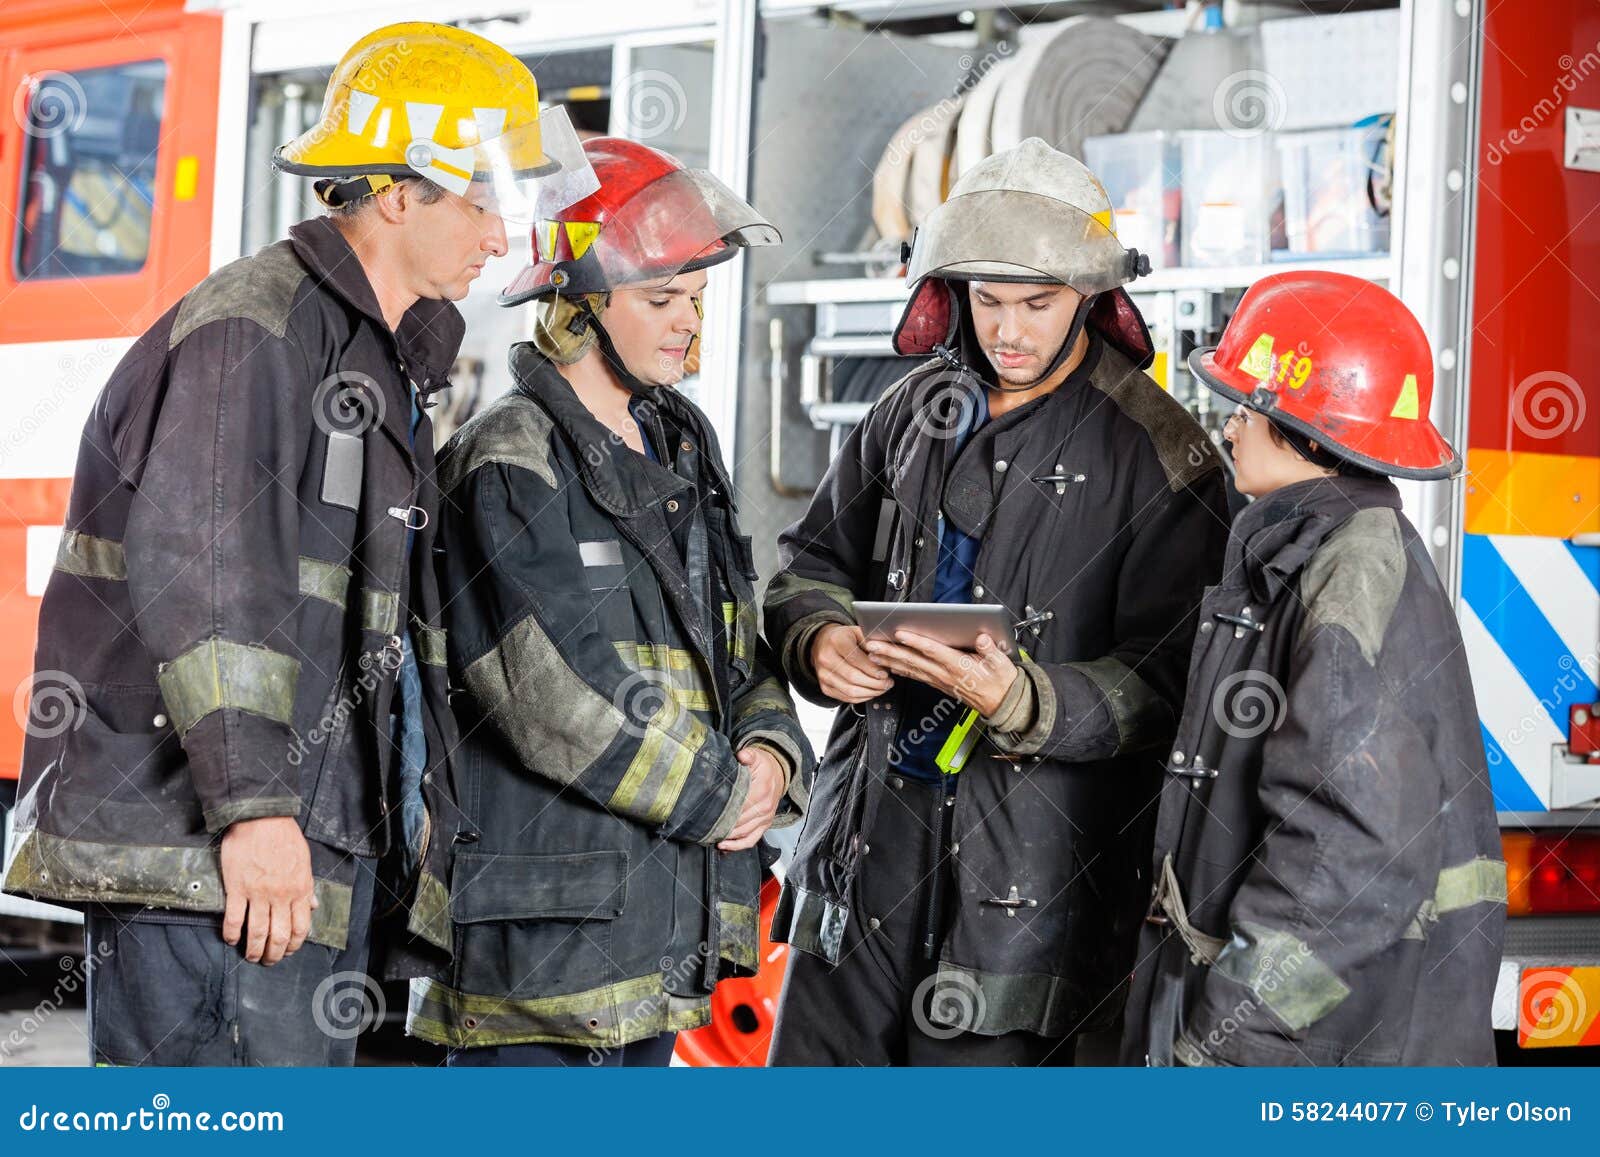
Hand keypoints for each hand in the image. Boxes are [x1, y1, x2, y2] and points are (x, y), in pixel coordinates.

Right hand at [220, 816, 315, 964]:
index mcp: (299, 889)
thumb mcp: (304, 861)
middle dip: (274, 954)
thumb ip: (307, 886)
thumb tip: (313, 906)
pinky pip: (234, 919)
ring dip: (254, 950)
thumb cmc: (284, 837)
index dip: (294, 945)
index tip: (288, 951)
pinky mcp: (237, 889)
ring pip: (257, 932)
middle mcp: (280, 896)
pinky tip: (231, 939)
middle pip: (279, 936)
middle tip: (268, 961)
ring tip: (251, 956)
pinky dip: (232, 934)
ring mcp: (258, 893)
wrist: (261, 818)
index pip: (300, 927)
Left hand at [718, 746, 786, 851]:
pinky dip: (738, 846)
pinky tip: (725, 847)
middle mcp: (765, 807)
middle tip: (704, 829)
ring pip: (744, 834)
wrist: (779, 775)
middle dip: (722, 827)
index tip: (708, 815)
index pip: (740, 806)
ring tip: (712, 838)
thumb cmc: (764, 767)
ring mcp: (765, 818)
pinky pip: (751, 840)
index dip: (723, 812)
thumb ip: (748, 755)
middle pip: (740, 822)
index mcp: (761, 790)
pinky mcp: (765, 825)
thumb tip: (742, 755)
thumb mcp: (757, 756)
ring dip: (728, 839)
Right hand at [811, 622, 893, 703]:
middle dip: (874, 683)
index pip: (855, 658)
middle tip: (887, 683)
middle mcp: (826, 658)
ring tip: (882, 688)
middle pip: (853, 677)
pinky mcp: (825, 687)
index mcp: (836, 641)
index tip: (885, 674)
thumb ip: (871, 643)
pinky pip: (846, 697)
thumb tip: (885, 656)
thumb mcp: (858, 632)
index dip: (872, 669)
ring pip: (850, 691)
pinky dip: (862, 697)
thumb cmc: (844, 638)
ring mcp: (823, 674)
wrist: (823, 644)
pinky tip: (871, 692)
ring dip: (870, 692)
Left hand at [864, 630, 1017, 717]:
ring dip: (890, 661)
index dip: (915, 641)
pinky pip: (916, 676)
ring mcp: (940, 680)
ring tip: (872, 654)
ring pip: (910, 668)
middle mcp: (945, 673)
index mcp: (958, 665)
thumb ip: (991, 651)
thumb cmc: (1000, 681)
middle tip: (872, 644)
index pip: (932, 651)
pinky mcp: (939, 684)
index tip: (900, 633)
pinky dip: (900, 670)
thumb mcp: (1002, 664)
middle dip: (891, 651)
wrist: (1001, 704)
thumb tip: (983, 638)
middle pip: (913, 660)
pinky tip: (889, 666)